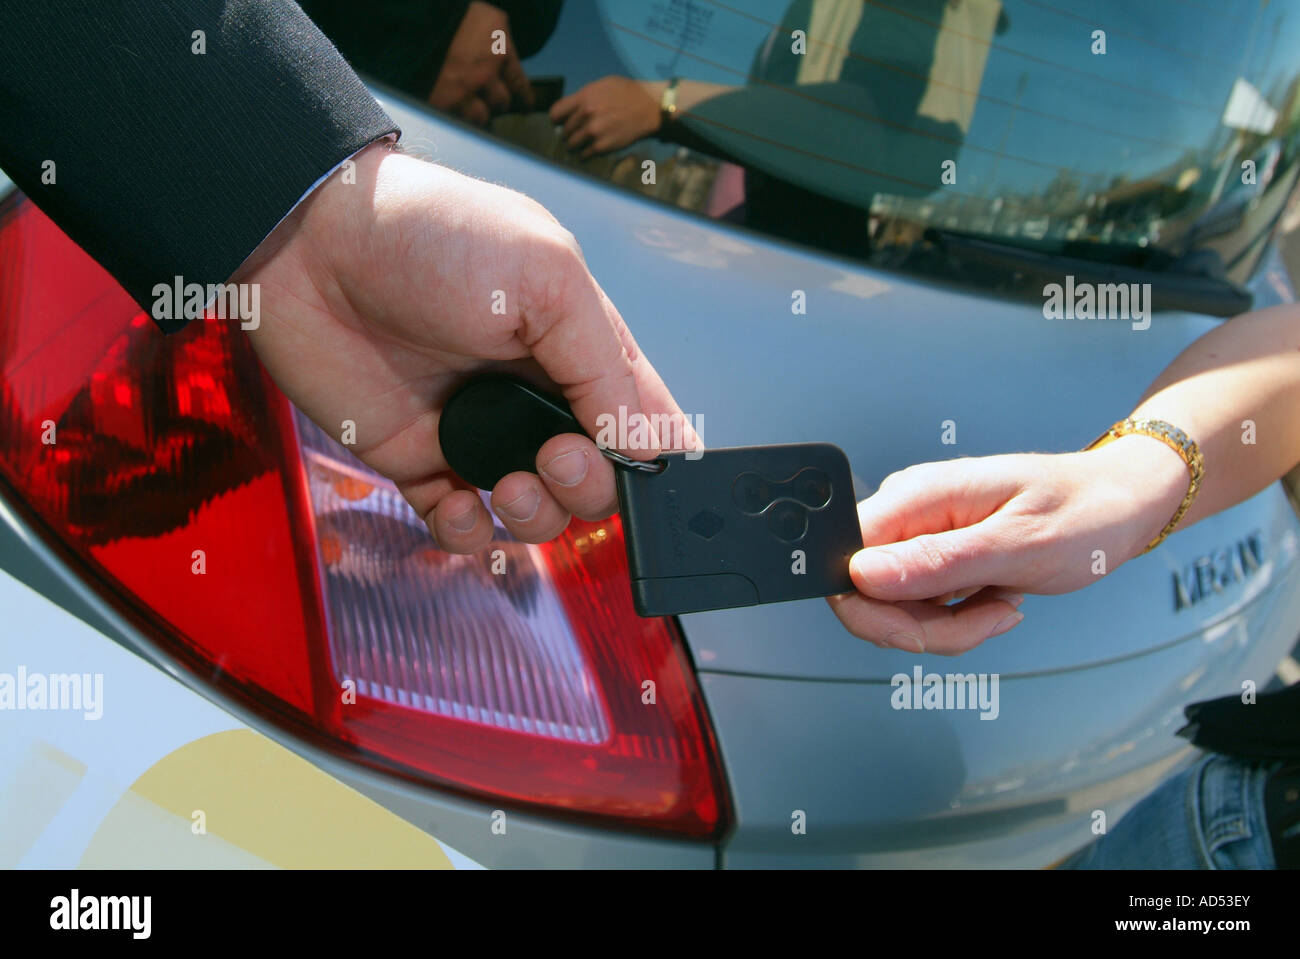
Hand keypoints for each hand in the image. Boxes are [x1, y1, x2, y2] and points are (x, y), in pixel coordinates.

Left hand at [237, 141, 690, 552]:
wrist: (308, 244)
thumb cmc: (428, 235)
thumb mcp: (546, 277)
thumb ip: (604, 366)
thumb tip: (645, 445)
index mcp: (580, 346)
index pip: (642, 419)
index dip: (652, 457)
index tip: (641, 472)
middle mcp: (535, 395)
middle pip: (595, 478)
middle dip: (590, 485)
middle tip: (556, 458)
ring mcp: (477, 432)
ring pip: (536, 511)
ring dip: (536, 517)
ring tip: (511, 486)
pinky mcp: (419, 459)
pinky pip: (459, 523)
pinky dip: (466, 533)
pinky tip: (457, 507)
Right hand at [428, 1, 531, 125]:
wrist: (414, 21)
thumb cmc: (452, 15)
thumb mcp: (489, 20)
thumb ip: (503, 44)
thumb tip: (509, 63)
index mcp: (499, 52)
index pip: (520, 85)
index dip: (524, 98)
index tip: (524, 105)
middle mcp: (484, 75)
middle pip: (501, 104)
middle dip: (496, 101)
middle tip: (489, 98)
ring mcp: (462, 91)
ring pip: (479, 118)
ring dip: (476, 113)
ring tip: (468, 103)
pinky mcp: (439, 103)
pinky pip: (455, 119)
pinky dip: (455, 115)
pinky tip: (451, 106)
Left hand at [550, 77, 662, 156]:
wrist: (649, 107)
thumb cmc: (627, 92)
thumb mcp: (602, 85)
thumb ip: (584, 96)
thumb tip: (570, 108)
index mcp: (584, 97)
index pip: (556, 113)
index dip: (556, 119)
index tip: (559, 123)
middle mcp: (586, 115)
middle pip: (564, 131)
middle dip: (567, 133)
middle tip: (573, 134)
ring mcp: (593, 132)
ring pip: (572, 144)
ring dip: (574, 145)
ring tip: (578, 145)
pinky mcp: (603, 146)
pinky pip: (585, 154)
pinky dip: (584, 154)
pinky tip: (588, 151)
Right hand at [828, 436, 1188, 654]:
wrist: (1122, 502)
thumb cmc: (1086, 511)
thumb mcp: (1020, 544)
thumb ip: (939, 561)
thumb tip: (864, 575)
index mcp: (918, 496)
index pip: (846, 558)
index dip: (871, 606)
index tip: (927, 627)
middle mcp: (909, 511)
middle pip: (865, 593)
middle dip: (919, 627)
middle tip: (982, 622)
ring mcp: (920, 534)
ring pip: (893, 608)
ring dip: (947, 626)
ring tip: (1001, 605)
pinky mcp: (934, 555)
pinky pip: (920, 606)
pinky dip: (958, 620)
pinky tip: (995, 599)